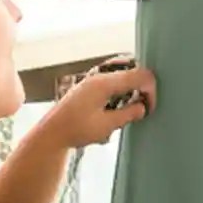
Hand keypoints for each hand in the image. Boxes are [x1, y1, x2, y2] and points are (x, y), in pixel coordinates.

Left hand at [40, 61, 157, 148]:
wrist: (51, 133)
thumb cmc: (76, 130)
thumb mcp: (106, 125)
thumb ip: (128, 114)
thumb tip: (143, 107)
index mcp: (105, 82)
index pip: (140, 75)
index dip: (150, 90)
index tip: (149, 109)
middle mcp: (100, 75)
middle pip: (132, 68)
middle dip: (143, 85)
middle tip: (143, 105)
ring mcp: (94, 78)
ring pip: (123, 71)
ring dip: (132, 86)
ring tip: (132, 106)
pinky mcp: (90, 85)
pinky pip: (113, 78)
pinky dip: (122, 87)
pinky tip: (119, 104)